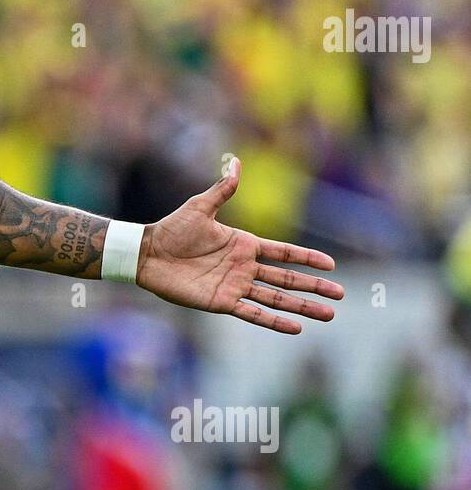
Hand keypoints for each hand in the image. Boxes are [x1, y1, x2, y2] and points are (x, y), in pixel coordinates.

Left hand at [135, 157, 342, 333]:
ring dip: (302, 307)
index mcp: (244, 244)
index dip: (307, 258)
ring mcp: (235, 286)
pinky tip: (295, 328)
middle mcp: (244, 267)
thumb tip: (236, 161)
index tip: (330, 265)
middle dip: (314, 287)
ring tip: (328, 315)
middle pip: (288, 278)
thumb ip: (223, 189)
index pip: (284, 252)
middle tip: (341, 294)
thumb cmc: (172, 228)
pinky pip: (253, 313)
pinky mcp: (222, 302)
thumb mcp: (201, 206)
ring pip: (277, 298)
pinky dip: (274, 321)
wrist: (148, 253)